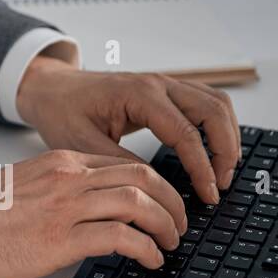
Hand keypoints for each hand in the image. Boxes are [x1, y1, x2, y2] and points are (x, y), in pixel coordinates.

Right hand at [0, 150, 187, 277]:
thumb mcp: (22, 187)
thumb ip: (56, 189)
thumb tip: (86, 208)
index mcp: (57, 162)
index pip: (123, 164)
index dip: (156, 185)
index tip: (164, 205)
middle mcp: (67, 177)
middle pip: (142, 178)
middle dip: (172, 201)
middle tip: (179, 223)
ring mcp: (65, 207)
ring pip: (139, 203)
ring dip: (166, 226)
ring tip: (170, 243)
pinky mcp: (61, 239)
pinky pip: (122, 238)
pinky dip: (146, 250)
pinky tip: (150, 260)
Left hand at [15, 56, 240, 205]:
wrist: (49, 89)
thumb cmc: (61, 112)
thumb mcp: (83, 145)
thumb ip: (121, 164)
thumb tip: (158, 188)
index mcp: (137, 94)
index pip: (185, 133)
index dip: (203, 167)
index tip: (210, 195)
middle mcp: (156, 83)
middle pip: (214, 110)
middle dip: (225, 150)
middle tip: (220, 185)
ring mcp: (163, 84)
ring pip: (216, 103)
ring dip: (227, 136)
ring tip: (221, 173)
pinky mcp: (164, 91)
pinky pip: (205, 102)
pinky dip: (216, 126)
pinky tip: (212, 152)